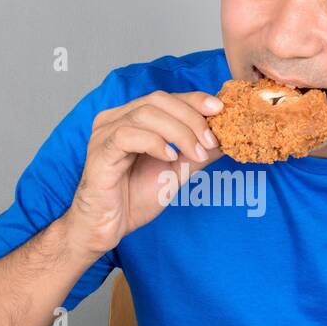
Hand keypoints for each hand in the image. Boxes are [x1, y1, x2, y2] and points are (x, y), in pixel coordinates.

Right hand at [63, 90, 223, 256]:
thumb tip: (226, 139)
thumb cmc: (134, 198)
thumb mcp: (175, 172)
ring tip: (195, 154)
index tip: (220, 109)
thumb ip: (197, 153)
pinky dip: (154, 142)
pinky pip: (127, 135)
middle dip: (191, 118)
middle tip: (210, 141)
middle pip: (157, 100)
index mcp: (131, 118)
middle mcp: (115, 119)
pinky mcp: (99, 152)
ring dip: (178, 132)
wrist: (108, 227)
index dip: (194, 99)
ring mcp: (104, 134)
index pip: (166, 98)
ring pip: (145, 114)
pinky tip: (169, 157)